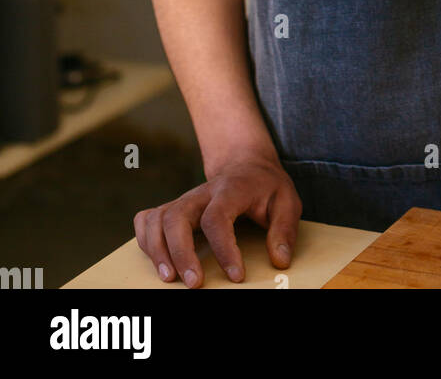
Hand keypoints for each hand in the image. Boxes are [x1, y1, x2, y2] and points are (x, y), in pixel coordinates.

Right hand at [134, 153, 301, 287]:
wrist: (246, 164)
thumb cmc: (266, 187)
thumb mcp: (287, 201)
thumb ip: (284, 229)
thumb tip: (279, 260)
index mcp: (231, 189)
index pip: (217, 218)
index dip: (224, 250)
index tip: (236, 276)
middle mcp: (201, 193)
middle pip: (177, 217)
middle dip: (181, 253)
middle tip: (194, 284)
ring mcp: (184, 200)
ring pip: (157, 219)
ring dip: (157, 250)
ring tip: (169, 278)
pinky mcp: (173, 207)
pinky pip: (147, 219)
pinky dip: (145, 240)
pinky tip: (157, 260)